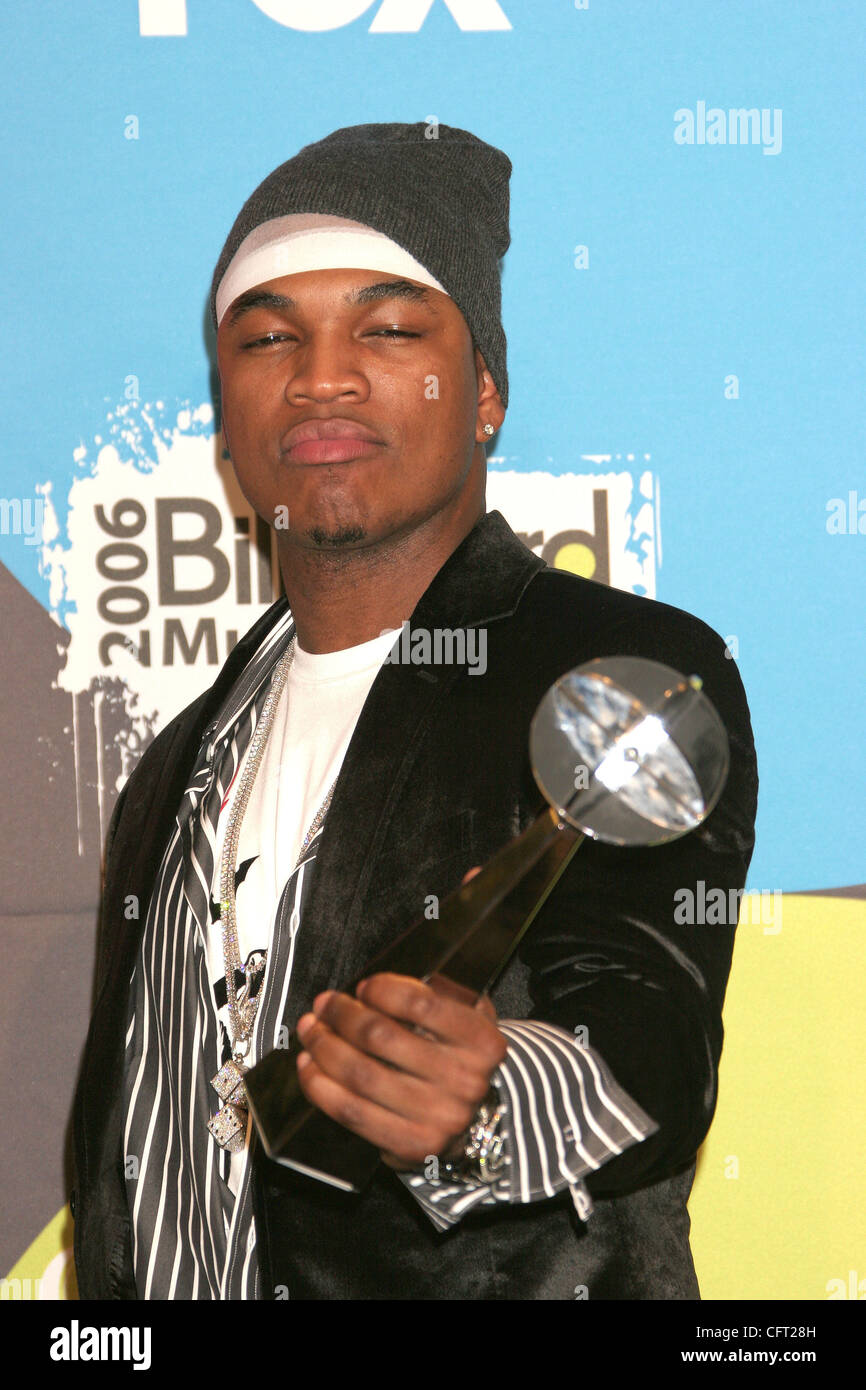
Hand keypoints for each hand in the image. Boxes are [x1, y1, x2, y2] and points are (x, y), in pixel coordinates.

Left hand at [293, 870, 506, 1168]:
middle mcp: (465, 1081)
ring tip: (311, 1028)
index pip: (424, 1004)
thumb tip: (478, 874)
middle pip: (383, 1039)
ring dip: (324, 1048)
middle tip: (325, 1002)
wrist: (479, 1117)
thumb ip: (462, 946)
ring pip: (361, 1075)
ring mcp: (438, 1118)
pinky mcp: (409, 1145)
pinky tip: (309, 1066)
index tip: (365, 983)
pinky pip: (351, 1113)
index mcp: (483, 1040)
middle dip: (343, 1015)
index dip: (385, 990)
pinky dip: (321, 1088)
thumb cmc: (461, 1049)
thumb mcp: (471, 1000)